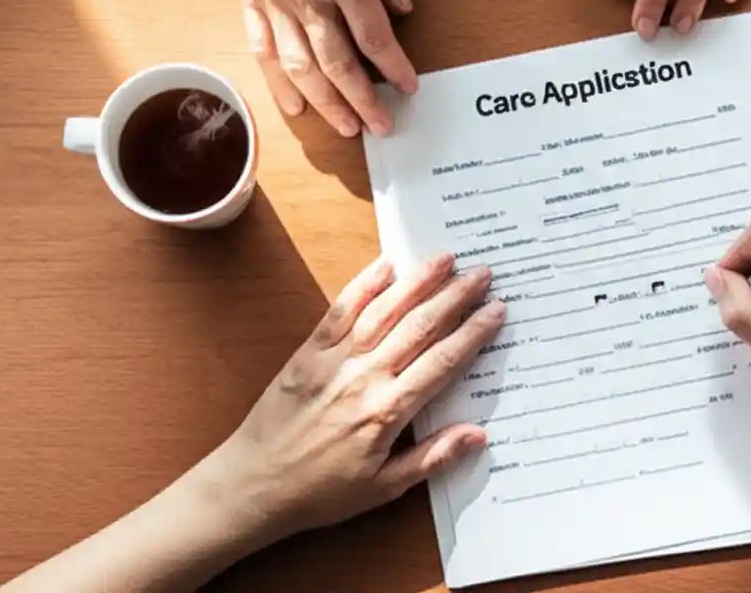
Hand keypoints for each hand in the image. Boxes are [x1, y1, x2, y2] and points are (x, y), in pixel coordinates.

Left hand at [207, 255, 503, 539]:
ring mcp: (334, 359)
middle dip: (454, 297)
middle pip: (420, 326)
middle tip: (481, 273)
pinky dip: (363, 284)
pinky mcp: (308, 351)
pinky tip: (385, 264)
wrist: (254, 484)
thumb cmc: (320, 492)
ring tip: (444, 258)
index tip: (496, 310)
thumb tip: (477, 434)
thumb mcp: (384, 488)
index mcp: (387, 411)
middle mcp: (364, 377)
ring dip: (417, 281)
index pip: (442, 362)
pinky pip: (340, 309)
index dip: (473, 333)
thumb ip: (432, 457)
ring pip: (384, 310)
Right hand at [218, 0, 417, 136]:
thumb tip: (402, 10)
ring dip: (325, 103)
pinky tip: (294, 106)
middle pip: (339, 63)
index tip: (408, 87)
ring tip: (344, 126)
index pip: (375, 37)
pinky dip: (277, 82)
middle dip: (362, 101)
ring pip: (300, 67)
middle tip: (379, 126)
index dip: (394, 68)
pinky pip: (263, 49)